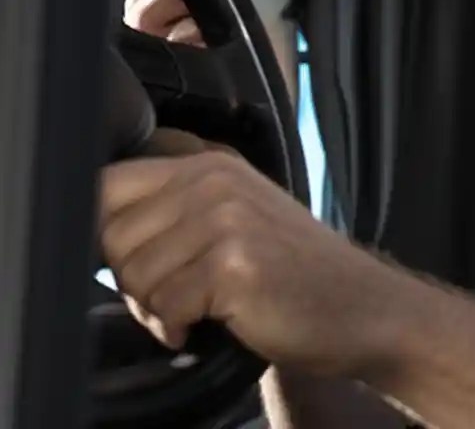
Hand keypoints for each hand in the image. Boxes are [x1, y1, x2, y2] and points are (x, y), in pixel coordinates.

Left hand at [99, 149, 409, 378]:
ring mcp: (227, 220)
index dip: (103, 234)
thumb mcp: (237, 217)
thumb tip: (90, 226)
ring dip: (154, 309)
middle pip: (110, 235)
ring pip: (132, 275)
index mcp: (210, 164)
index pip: (106, 183)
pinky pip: (163, 307)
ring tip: (197, 310)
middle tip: (177, 295)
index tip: (137, 262)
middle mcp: (215, 181)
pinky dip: (176, 329)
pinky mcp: (234, 265)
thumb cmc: (297, 274)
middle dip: (131, 280)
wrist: (366, 308)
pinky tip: (208, 325)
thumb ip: (175, 207)